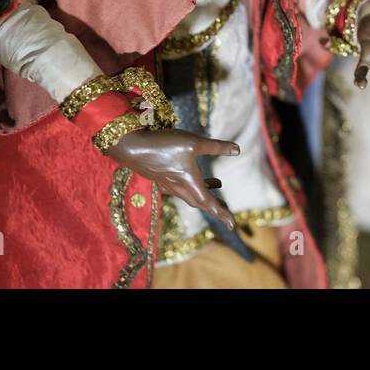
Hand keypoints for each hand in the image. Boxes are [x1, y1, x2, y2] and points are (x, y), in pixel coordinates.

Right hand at [105, 128, 239, 228]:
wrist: (131, 147)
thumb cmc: (164, 145)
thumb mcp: (195, 143)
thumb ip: (216, 147)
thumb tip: (238, 150)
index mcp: (190, 183)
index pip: (210, 204)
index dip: (223, 214)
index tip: (233, 226)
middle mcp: (179, 188)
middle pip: (200, 202)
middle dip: (215, 207)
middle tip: (226, 210)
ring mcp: (168, 184)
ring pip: (190, 194)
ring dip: (205, 193)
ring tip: (218, 183)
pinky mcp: (160, 177)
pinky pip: (180, 188)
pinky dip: (191, 186)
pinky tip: (191, 176)